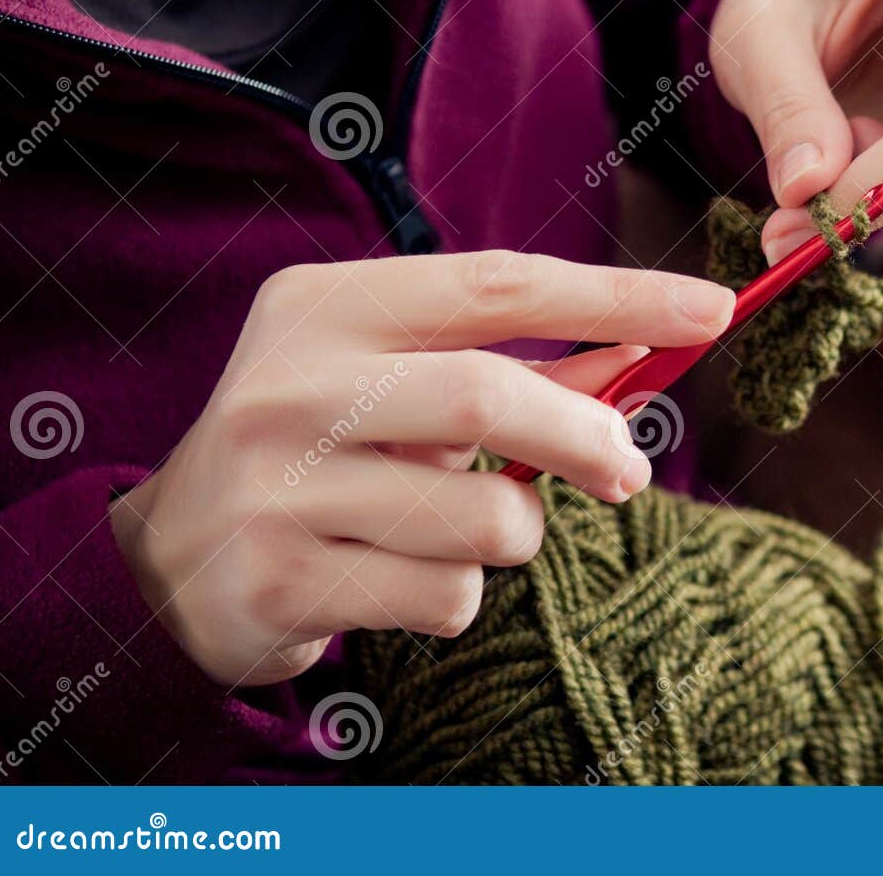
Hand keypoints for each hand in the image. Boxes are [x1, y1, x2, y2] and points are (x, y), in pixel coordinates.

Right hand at [109, 252, 732, 686]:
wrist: (168, 561)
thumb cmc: (320, 451)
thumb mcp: (399, 385)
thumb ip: (512, 369)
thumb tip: (640, 360)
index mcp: (324, 306)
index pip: (499, 285)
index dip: (617, 295)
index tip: (714, 308)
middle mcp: (289, 383)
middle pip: (492, 395)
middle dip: (588, 437)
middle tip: (631, 471)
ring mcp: (274, 484)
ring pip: (482, 517)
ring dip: (511, 533)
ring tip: (457, 530)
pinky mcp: (279, 580)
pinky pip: (444, 597)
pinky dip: (459, 598)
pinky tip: (396, 581)